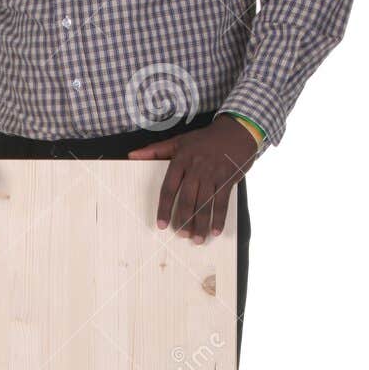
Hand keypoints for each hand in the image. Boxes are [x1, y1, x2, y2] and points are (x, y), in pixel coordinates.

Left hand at [127, 115, 257, 239]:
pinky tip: (216, 231)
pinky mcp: (229, 178)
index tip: (162, 225)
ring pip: (205, 203)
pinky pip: (222, 202)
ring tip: (197, 239)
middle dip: (184, 219)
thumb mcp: (179, 140)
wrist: (236, 130)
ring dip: (201, 224)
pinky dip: (219, 218)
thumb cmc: (205, 138)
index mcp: (181, 160)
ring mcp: (214, 174)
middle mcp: (197, 168)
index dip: (164, 208)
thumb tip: (131, 155)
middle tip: (181, 235)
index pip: (169, 188)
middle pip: (188, 199)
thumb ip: (155, 151)